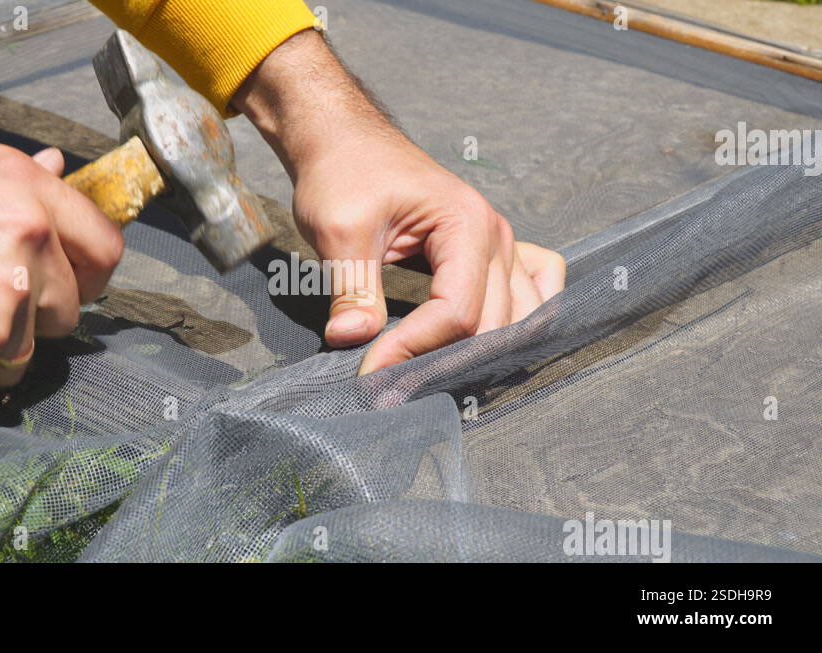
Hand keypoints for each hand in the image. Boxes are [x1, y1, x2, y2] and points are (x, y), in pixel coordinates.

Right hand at [0, 131, 122, 396]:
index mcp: (26, 192)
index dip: (92, 277)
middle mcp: (27, 240)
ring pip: (25, 351)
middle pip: (67, 311)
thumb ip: (11, 172)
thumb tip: (55, 168)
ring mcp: (5, 296)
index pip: (105, 248)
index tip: (78, 288)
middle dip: (31, 319)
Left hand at [232, 30, 565, 374]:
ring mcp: (501, 242)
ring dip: (482, 354)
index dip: (414, 351)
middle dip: (445, 363)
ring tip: (430, 376)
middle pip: (494, 325)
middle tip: (393, 388)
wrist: (345, 141)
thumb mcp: (338, 228)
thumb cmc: (343, 172)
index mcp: (465, 224)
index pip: (456, 311)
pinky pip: (535, 288)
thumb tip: (352, 340)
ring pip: (520, 319)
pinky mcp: (493, 250)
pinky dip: (523, 319)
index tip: (371, 374)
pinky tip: (492, 342)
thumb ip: (352, 287)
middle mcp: (496, 235)